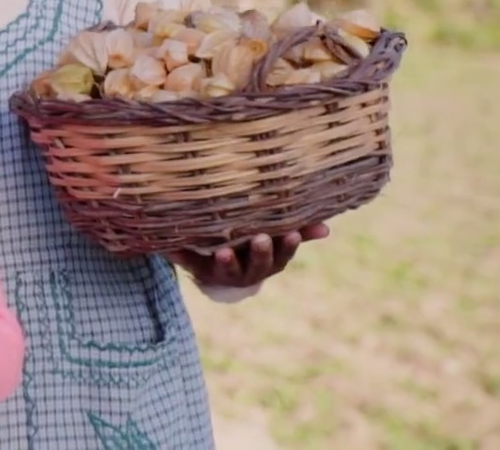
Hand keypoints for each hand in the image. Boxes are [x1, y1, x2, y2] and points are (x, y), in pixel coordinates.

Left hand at [170, 224, 329, 288]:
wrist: (218, 267)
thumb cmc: (251, 246)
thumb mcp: (275, 240)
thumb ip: (298, 231)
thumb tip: (327, 228)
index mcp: (268, 263)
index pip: (282, 255)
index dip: (287, 246)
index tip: (291, 234)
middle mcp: (247, 272)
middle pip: (258, 266)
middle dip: (260, 254)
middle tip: (259, 238)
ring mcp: (222, 272)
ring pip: (228, 270)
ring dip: (228, 262)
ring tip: (224, 251)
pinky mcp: (197, 267)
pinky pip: (189, 262)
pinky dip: (182, 255)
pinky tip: (172, 247)